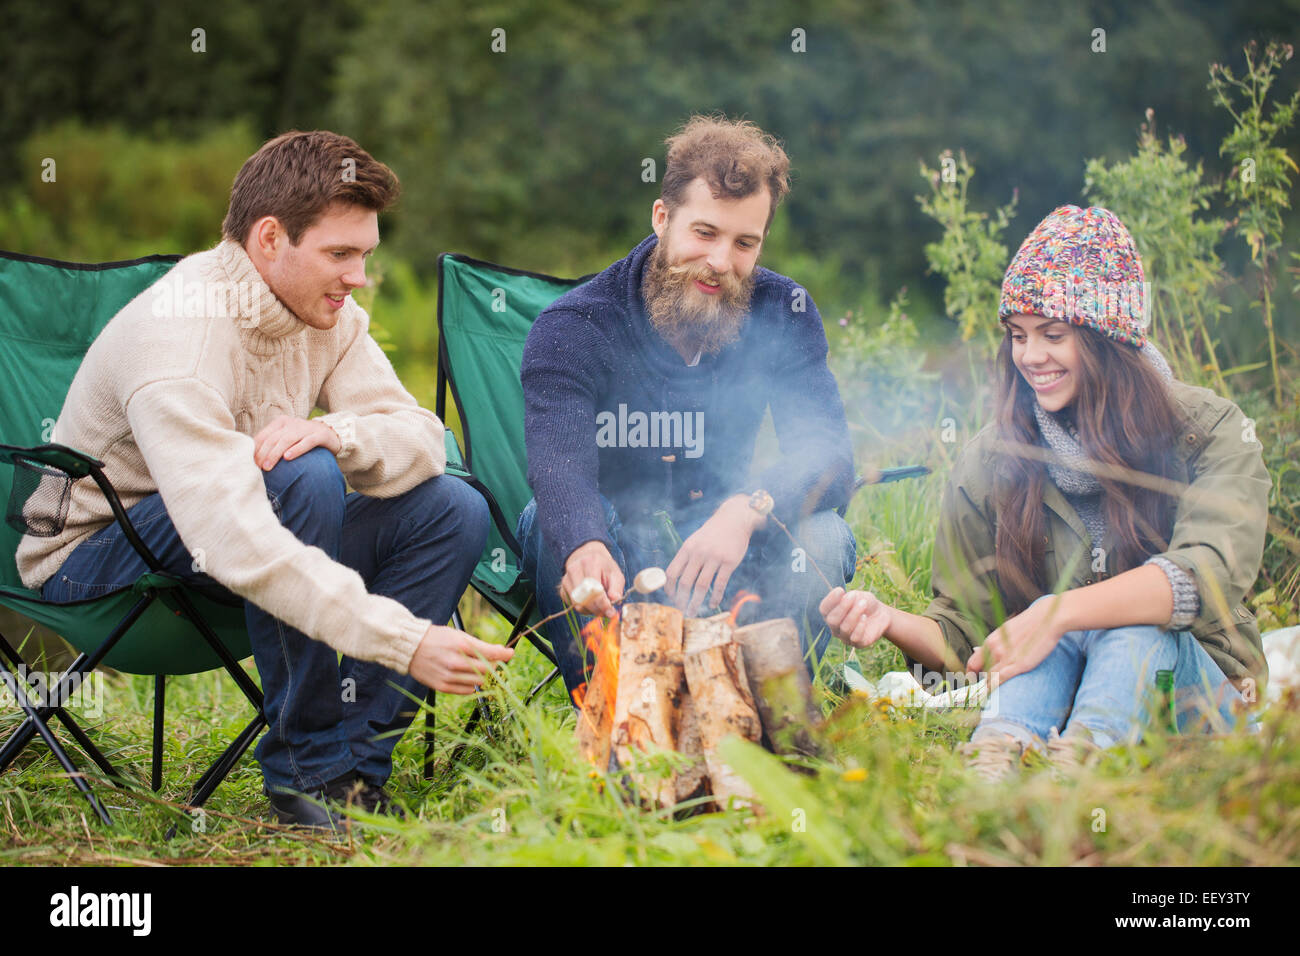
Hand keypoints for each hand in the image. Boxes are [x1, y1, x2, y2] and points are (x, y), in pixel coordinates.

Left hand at [252, 415, 341, 470]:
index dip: (255, 449)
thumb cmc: (304, 440)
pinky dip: (296, 450)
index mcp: (281, 422)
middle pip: (273, 438)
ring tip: (268, 467)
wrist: (331, 434)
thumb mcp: (287, 438)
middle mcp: (292, 423)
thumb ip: (274, 444)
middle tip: (258, 467)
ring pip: (287, 440)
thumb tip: (256, 459)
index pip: (264, 435)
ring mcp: (306, 428)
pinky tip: (288, 458)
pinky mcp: (319, 435)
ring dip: (275, 454)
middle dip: (263, 454)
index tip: (251, 463)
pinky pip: (306, 442)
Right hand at [408, 624, 513, 693]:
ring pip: (479, 682)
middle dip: (497, 665)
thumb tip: (500, 651)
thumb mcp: (458, 635)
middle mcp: (456, 662)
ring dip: (486, 677)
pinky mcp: (443, 687)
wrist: (409, 648)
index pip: (491, 653)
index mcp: (461, 645)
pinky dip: (474, 685)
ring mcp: (449, 676)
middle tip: (497, 662)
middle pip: (488, 670)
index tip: (510, 653)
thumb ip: (479, 645)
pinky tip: (472, 677)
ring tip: (484, 670)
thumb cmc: (436, 638)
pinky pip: (467, 691)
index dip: (505, 654)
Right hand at [562, 541, 623, 617]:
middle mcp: (574, 570)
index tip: (611, 613)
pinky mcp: (562, 588)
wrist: (587, 558)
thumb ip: (616, 588)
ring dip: (590, 610)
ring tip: (600, 607)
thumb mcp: (615, 574)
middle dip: (597, 609)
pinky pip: (572, 605)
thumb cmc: (604, 568)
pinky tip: (591, 603)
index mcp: (590, 563)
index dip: (603, 604)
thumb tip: (615, 601)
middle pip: (583, 598)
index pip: (594, 588)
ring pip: (576, 604)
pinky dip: (583, 609)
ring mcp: (565, 579)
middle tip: (607, 612)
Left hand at [665, 496, 757, 616]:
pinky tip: (713, 604)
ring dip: (696, 602)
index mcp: (687, 548)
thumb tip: (676, 578)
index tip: (671, 598)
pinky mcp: (729, 562)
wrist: (734, 519)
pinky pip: (720, 584)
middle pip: (685, 582)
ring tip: (694, 612)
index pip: (672, 572)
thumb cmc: (713, 532)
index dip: (669, 588)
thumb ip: (686, 556)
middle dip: (681, 600)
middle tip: (682, 610)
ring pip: (701, 586)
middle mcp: (698, 553)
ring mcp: (714, 557)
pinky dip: (715, 597)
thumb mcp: (695, 539)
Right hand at [819, 587, 890, 647]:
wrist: (881, 614)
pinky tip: (864, 617)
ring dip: (854, 613)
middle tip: (853, 596)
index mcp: (830, 614)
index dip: (830, 600)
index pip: (823, 609)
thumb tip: (843, 598)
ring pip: (844, 628)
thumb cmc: (865, 603)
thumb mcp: (857, 595)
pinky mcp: (857, 644)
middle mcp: (834, 627)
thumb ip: (849, 597)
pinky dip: (860, 626)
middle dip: (843, 607)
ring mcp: (845, 637)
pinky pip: (855, 637)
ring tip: (863, 603)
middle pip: (832, 620)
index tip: (840, 590)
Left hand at [966, 594, 1071, 684]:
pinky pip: (1000, 680)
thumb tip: (982, 651)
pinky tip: (992, 694)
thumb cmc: (1028, 625)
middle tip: (981, 692)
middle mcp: (994, 650)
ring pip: (989, 678)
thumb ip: (994, 644)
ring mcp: (1005, 658)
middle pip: (980, 673)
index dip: (971, 675)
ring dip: (988, 688)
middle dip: (980, 683)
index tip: (973, 682)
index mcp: (990, 642)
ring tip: (987, 697)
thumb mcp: (1005, 632)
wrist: (1045, 620)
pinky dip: (993, 688)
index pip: (972, 663)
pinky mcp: (1018, 665)